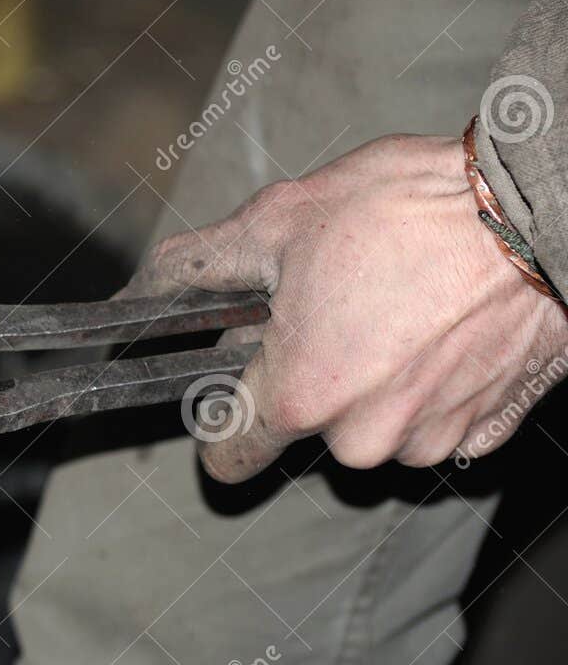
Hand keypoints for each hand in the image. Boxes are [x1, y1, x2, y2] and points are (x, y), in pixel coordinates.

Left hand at [125, 134, 567, 479]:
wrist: (539, 208)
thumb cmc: (409, 211)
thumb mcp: (277, 222)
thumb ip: (196, 269)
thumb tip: (137, 291)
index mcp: (300, 397)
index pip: (226, 455)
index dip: (218, 414)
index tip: (232, 376)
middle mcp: (363, 438)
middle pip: (304, 426)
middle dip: (305, 372)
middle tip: (328, 301)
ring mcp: (433, 439)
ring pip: (372, 424)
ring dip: (372, 377)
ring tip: (393, 300)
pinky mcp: (493, 427)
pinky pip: (438, 418)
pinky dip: (432, 380)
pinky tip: (441, 323)